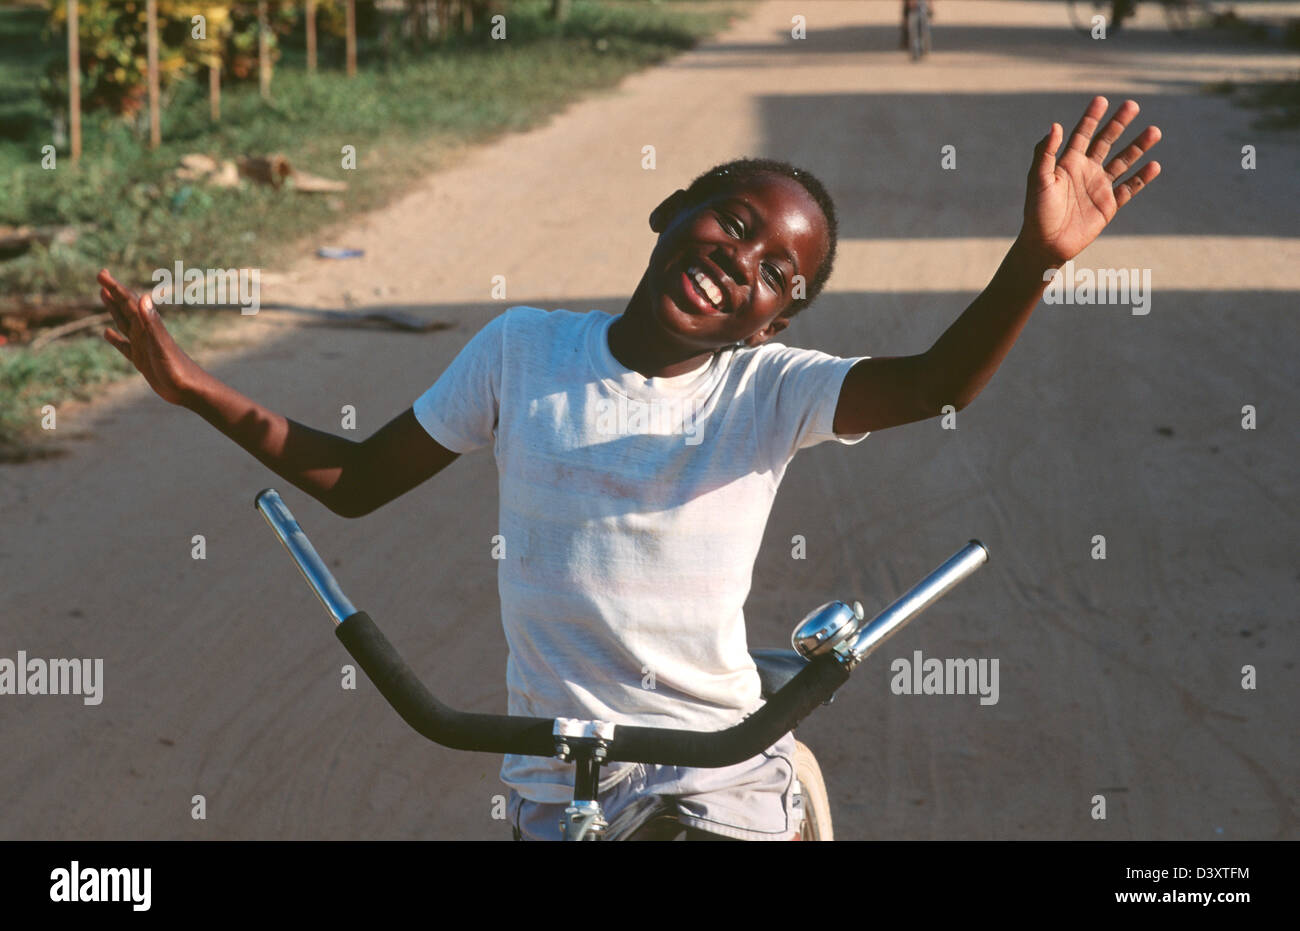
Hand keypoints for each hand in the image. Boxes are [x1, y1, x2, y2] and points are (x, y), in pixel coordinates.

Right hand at [97, 269, 204, 406]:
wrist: (189, 390)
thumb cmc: (178, 368)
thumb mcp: (161, 344)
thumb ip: (152, 322)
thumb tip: (143, 296)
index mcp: (147, 327)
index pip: (128, 302)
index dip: (115, 287)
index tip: (101, 274)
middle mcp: (144, 333)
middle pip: (125, 308)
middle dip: (113, 292)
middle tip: (101, 276)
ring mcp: (142, 345)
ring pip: (123, 322)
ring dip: (113, 309)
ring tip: (103, 295)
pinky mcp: (141, 360)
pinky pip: (124, 346)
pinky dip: (115, 339)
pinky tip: (107, 333)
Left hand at [1021, 96, 1160, 265]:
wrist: (1046, 244)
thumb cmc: (1037, 212)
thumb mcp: (1039, 180)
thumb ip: (1045, 153)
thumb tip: (1055, 125)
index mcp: (1067, 163)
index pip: (1082, 134)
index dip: (1091, 117)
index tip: (1101, 99)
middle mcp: (1085, 171)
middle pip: (1106, 141)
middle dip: (1118, 124)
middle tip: (1132, 105)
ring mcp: (1098, 187)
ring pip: (1122, 161)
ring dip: (1138, 146)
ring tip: (1154, 131)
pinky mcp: (1108, 205)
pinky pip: (1129, 188)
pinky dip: (1142, 178)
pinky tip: (1154, 165)